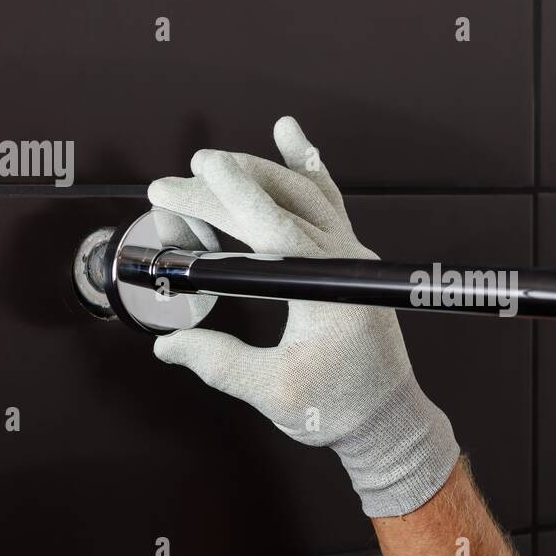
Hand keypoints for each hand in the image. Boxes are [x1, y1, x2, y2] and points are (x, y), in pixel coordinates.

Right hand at [147, 116, 459, 517]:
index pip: (277, 228)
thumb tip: (169, 344)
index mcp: (334, 292)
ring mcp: (353, 255)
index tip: (198, 172)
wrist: (386, 417)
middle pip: (281, 204)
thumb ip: (220, 364)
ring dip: (256, 173)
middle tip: (169, 188)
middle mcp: (348, 262)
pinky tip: (289, 138)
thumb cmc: (341, 408)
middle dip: (221, 190)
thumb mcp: (274, 392)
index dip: (234, 197)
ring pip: (304, 193)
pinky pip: (327, 200)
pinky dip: (307, 168)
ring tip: (208, 165)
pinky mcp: (350, 257)